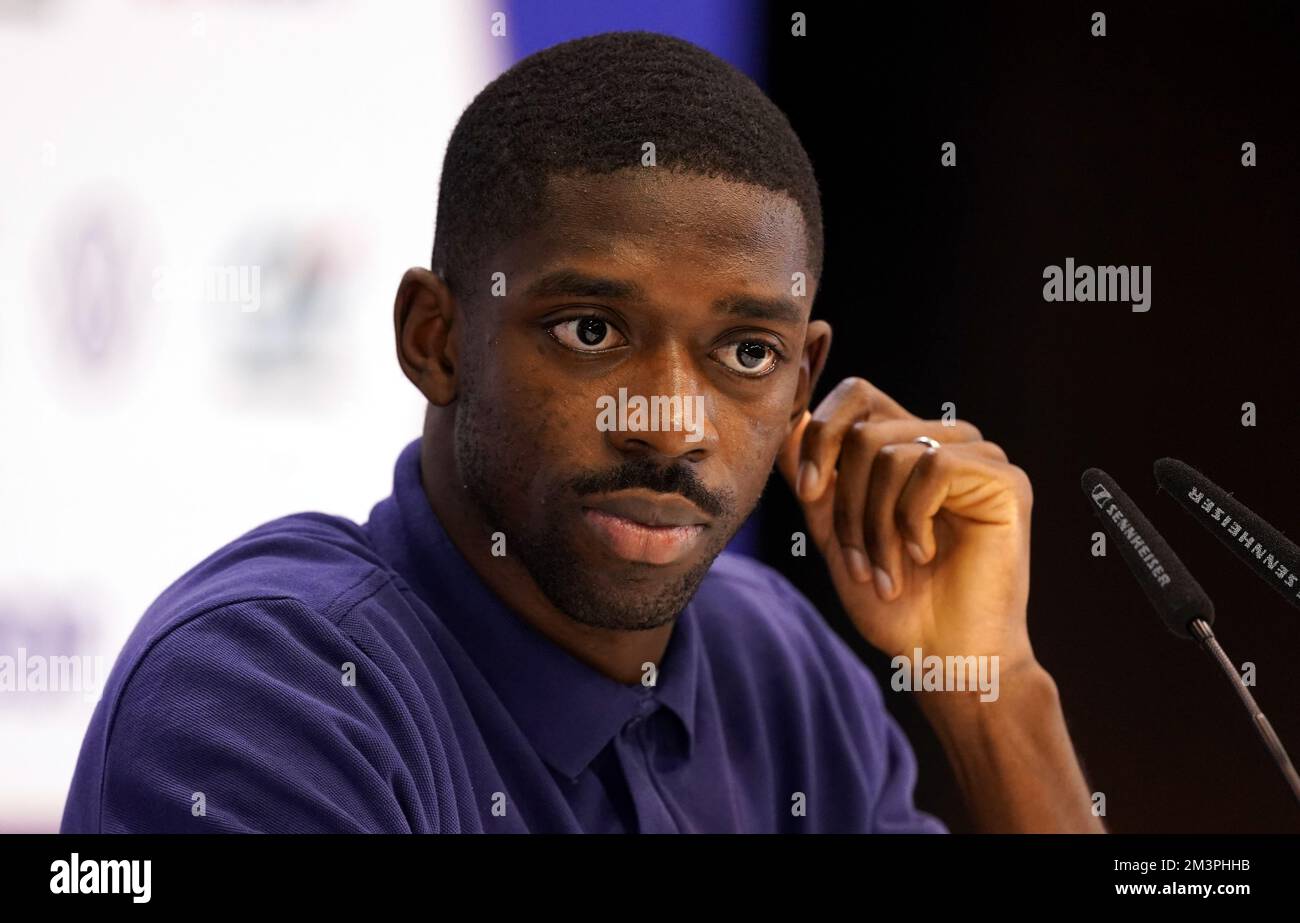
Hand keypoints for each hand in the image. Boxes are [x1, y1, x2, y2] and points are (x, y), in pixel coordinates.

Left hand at [777, 377, 1035, 669]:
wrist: (943, 656)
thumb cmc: (894, 603)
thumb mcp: (835, 533)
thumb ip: (813, 477)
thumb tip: (791, 418)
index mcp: (908, 446)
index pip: (857, 395)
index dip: (821, 435)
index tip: (808, 492)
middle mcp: (945, 441)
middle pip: (863, 430)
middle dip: (844, 503)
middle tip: (858, 563)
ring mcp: (980, 456)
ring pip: (891, 452)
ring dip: (874, 524)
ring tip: (887, 572)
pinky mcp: (1006, 479)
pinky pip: (933, 468)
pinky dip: (912, 521)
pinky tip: (924, 555)